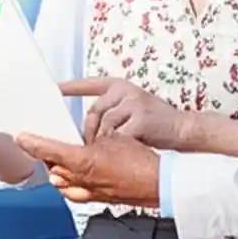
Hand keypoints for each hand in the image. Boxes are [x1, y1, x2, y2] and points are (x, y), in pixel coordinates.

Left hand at [14, 132, 160, 206]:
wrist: (159, 183)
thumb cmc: (140, 159)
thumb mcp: (114, 138)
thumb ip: (92, 141)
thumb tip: (84, 141)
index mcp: (82, 161)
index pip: (49, 151)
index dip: (32, 143)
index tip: (21, 137)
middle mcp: (81, 180)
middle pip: (52, 169)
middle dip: (45, 158)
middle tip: (40, 145)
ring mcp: (89, 193)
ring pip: (61, 184)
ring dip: (57, 172)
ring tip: (56, 161)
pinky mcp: (98, 200)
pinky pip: (74, 193)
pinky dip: (69, 184)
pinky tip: (74, 178)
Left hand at [63, 77, 188, 148]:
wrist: (182, 131)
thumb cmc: (154, 125)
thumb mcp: (131, 111)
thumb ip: (110, 114)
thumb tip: (85, 131)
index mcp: (120, 86)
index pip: (91, 84)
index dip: (72, 86)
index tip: (55, 88)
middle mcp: (126, 90)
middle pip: (94, 111)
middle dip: (88, 133)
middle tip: (84, 148)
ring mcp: (134, 102)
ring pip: (105, 125)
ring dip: (102, 143)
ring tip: (104, 155)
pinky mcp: (141, 118)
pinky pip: (118, 136)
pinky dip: (116, 147)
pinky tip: (120, 154)